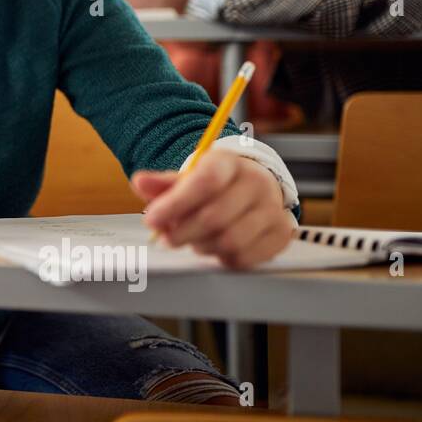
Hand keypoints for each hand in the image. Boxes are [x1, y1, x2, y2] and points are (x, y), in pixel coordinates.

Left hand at [132, 150, 295, 268]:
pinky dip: (222, 257)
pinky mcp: (281, 234)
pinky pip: (244, 257)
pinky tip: (215, 246)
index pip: (205, 182)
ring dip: (202, 246)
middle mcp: (256, 183)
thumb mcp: (188, 178)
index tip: (151, 219)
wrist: (254, 187)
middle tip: (167, 238)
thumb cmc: (215, 185)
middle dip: (182, 232)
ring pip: (229, 241)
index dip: (175, 204)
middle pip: (214, 217)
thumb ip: (162, 184)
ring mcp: (273, 209)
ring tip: (194, 239)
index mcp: (229, 163)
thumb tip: (140, 182)